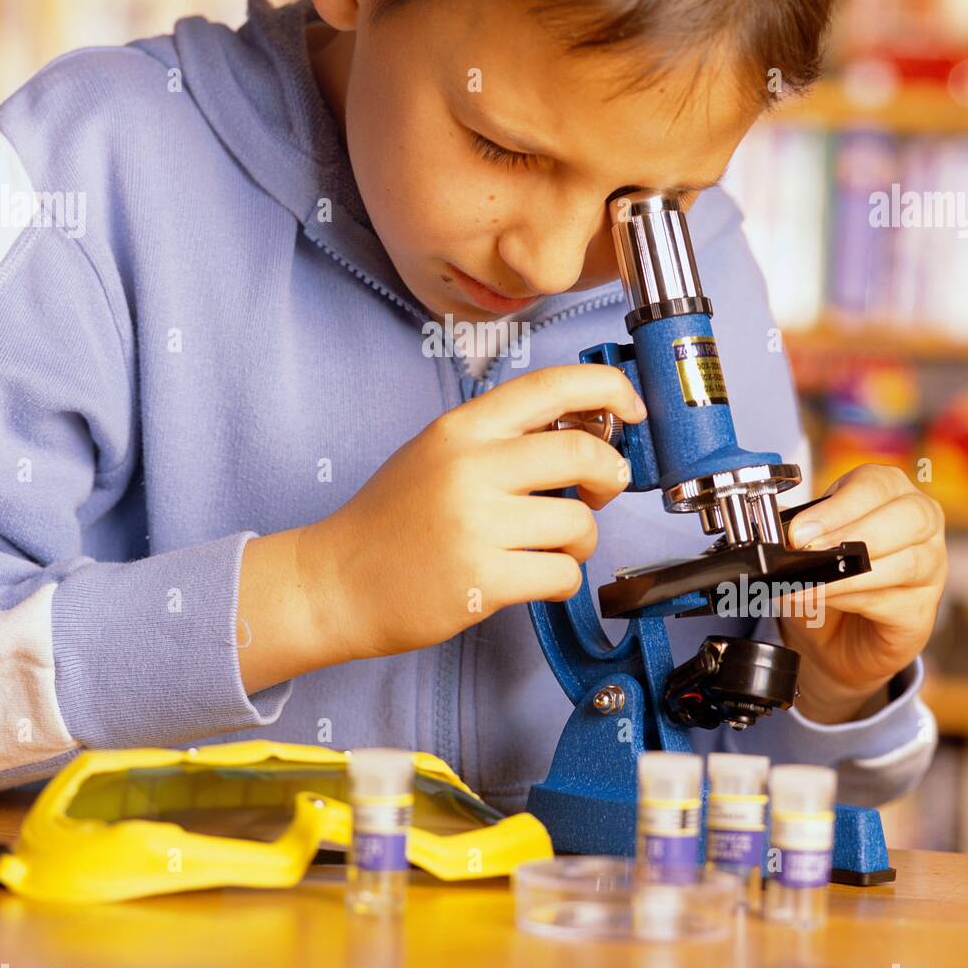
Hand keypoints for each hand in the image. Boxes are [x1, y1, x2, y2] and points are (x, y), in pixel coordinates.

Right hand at [305, 364, 646, 662]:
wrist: (336, 581)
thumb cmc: (390, 520)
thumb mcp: (437, 453)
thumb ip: (500, 438)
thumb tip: (583, 430)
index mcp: (461, 430)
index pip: (550, 386)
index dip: (607, 388)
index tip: (631, 406)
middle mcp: (470, 468)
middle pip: (582, 453)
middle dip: (609, 475)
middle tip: (601, 490)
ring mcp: (476, 525)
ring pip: (579, 524)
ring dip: (579, 540)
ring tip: (547, 547)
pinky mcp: (483, 580)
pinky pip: (563, 574)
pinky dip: (561, 579)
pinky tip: (535, 577)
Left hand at [779, 464, 946, 722]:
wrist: (832, 635)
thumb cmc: (824, 576)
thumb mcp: (803, 544)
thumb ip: (794, 527)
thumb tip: (778, 520)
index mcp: (889, 492)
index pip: (876, 485)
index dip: (838, 508)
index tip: (800, 530)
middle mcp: (920, 524)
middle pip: (910, 516)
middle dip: (856, 534)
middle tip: (810, 552)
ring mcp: (930, 568)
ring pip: (905, 562)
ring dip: (848, 573)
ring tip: (808, 581)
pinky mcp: (922, 611)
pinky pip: (893, 601)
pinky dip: (851, 600)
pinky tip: (824, 600)